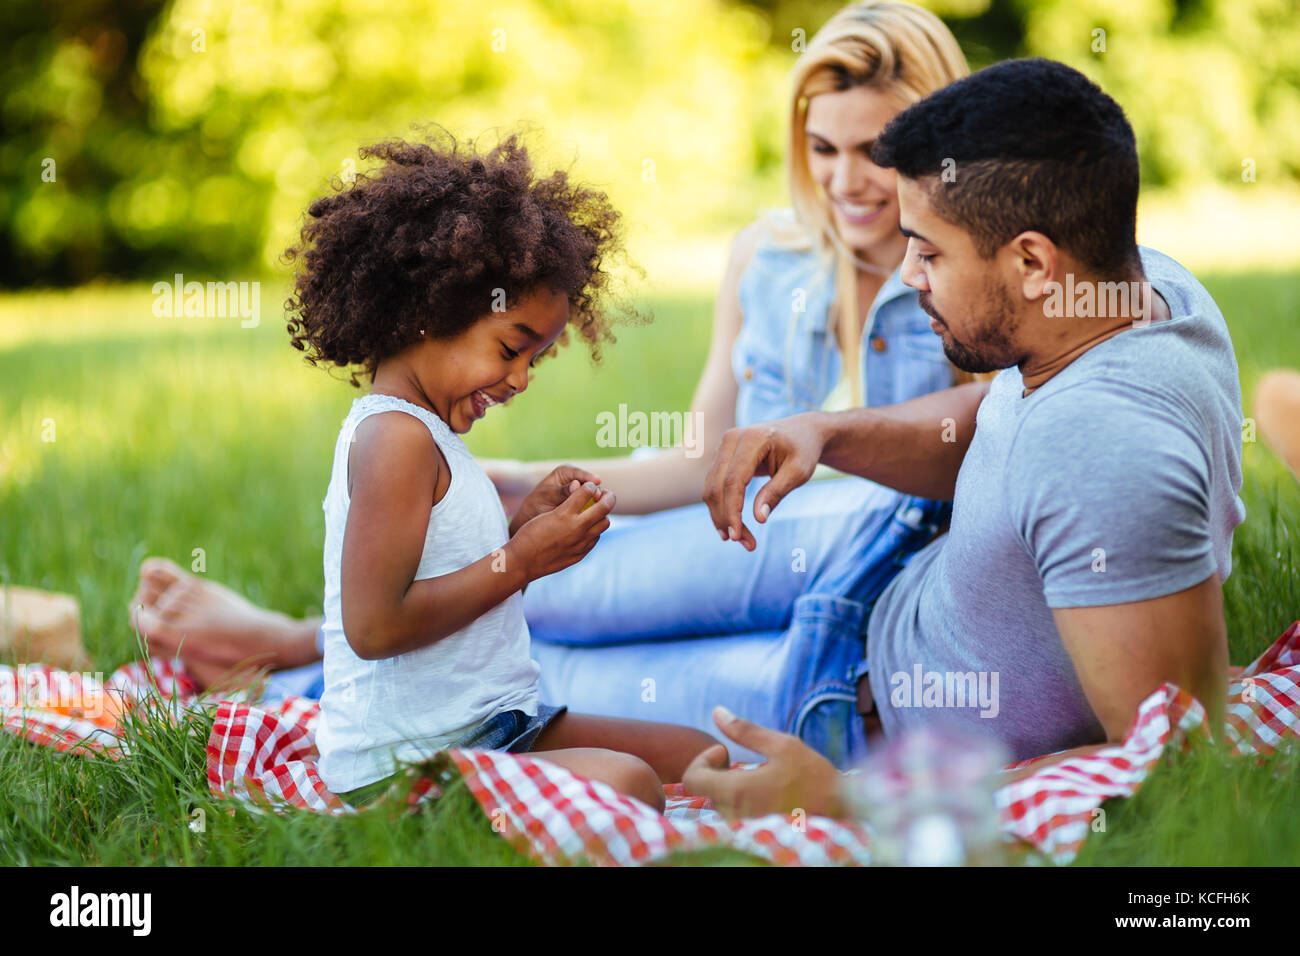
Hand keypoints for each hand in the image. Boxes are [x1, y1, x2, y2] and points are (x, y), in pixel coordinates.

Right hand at [505, 480, 615, 581]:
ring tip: (596, 512)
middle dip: (608, 498)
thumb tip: (584, 494)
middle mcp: (576, 528)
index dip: (591, 485)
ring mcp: (580, 544)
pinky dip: (594, 532)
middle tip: (606, 494)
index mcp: (565, 513)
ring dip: (602, 516)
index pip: (588, 491)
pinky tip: (586, 530)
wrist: (522, 562)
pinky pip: (595, 539)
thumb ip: (566, 505)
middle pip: (604, 507)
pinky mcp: (579, 555)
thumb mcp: (546, 514)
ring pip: (604, 524)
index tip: (591, 485)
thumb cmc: (529, 533)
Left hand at [507, 464, 602, 536]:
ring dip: (598, 502)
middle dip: (595, 490)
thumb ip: (560, 491)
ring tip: (600, 507)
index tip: (596, 481)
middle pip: (591, 484)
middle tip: (599, 497)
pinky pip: (594, 507)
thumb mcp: (546, 496)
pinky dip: (595, 511)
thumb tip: (576, 486)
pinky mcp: (586, 506)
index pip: (579, 473)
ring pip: (595, 496)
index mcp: (566, 472)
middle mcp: (577, 480)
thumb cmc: (536, 503)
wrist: (533, 518)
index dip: (589, 477)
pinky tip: (598, 516)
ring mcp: (583, 494)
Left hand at [681, 706, 842, 819]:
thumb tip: (717, 711)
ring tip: (757, 777)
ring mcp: (743, 827)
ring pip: (718, 803)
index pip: (692, 779)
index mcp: (737, 791)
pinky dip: (738, 799)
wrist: (843, 814)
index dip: (702, 760)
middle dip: (716, 771)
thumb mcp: (783, 745)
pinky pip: (732, 814)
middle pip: (704, 791)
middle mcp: (734, 814)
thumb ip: (745, 730)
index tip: (726, 752)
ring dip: (728, 785)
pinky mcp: (753, 834)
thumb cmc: (814, 778)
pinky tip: (762, 792)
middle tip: (740, 761)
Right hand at [702, 413, 826, 550]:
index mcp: (752, 439)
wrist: (801, 431)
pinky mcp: (721, 456)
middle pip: (717, 486)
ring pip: (711, 488)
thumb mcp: (798, 472)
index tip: (738, 536)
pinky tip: (732, 526)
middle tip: (743, 544)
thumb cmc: (803, 450)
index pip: (733, 481)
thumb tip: (758, 518)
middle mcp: (731, 439)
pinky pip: (714, 485)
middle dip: (726, 518)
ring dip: (721, 516)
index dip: (732, 511)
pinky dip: (722, 507)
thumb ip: (777, 492)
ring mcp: (723, 446)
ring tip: (740, 539)